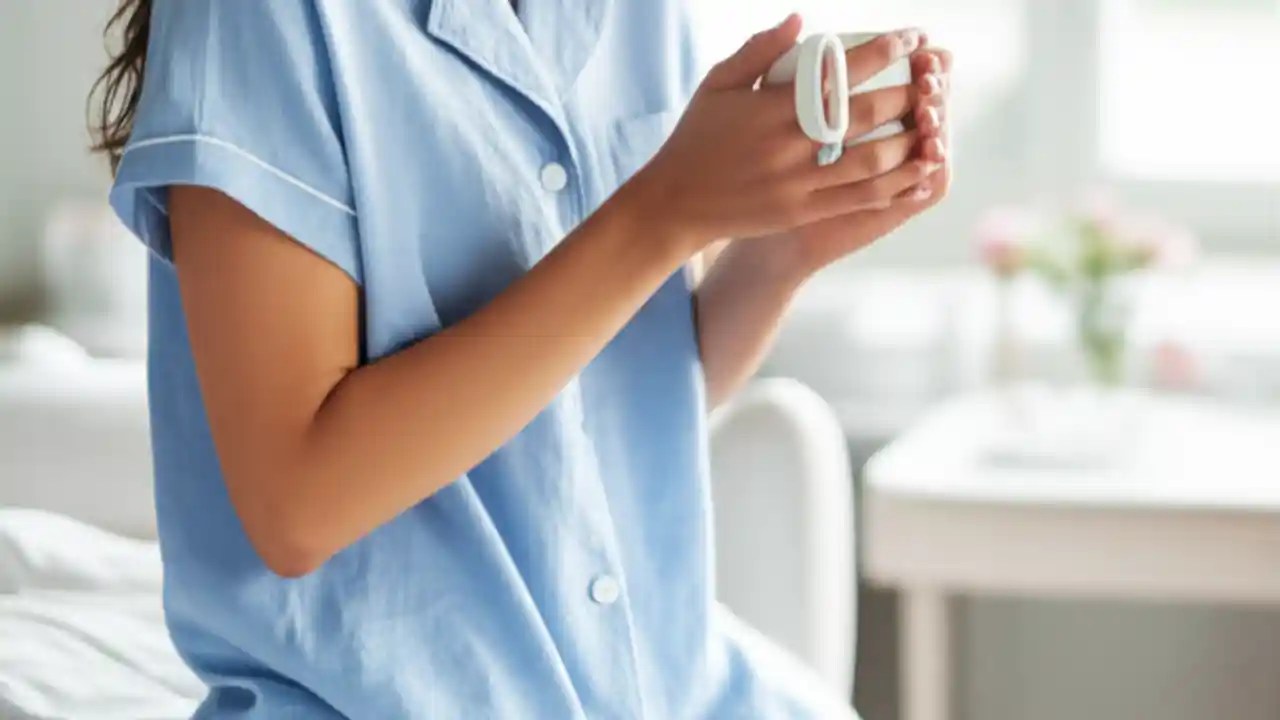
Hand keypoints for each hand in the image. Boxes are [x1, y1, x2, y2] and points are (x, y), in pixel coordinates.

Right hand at [622, 18, 937, 256]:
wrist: (675, 203)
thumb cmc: (696, 137)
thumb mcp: (718, 84)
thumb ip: (760, 51)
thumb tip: (803, 21)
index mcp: (773, 107)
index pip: (842, 71)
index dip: (885, 52)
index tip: (913, 39)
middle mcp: (790, 144)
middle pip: (867, 114)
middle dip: (909, 94)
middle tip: (933, 81)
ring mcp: (799, 182)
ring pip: (873, 160)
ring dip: (911, 142)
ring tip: (933, 126)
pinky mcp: (803, 212)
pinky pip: (861, 198)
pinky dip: (896, 185)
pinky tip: (919, 173)